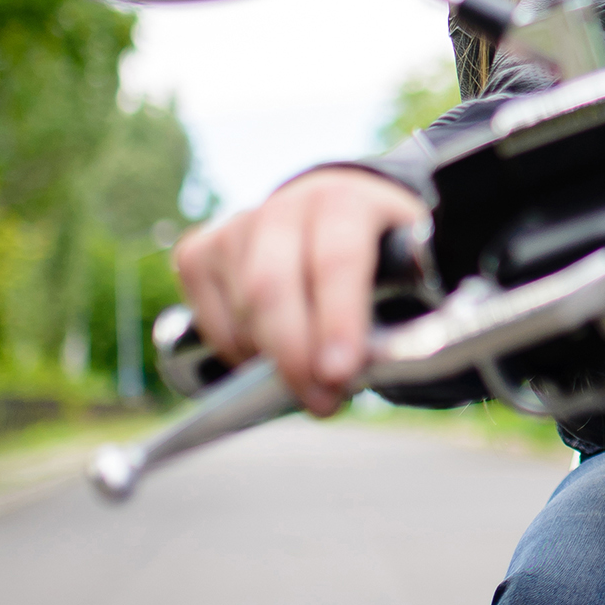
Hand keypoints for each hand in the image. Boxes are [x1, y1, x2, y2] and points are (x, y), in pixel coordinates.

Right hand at [171, 167, 430, 415]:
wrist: (330, 212)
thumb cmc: (374, 253)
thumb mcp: (407, 268)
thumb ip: (400, 308)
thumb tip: (377, 366)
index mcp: (345, 202)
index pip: (337, 260)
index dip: (337, 319)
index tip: (340, 373)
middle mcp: (284, 207)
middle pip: (271, 287)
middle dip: (293, 356)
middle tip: (323, 402)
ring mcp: (235, 227)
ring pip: (242, 312)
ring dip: (272, 361)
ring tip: (309, 379)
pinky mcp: (198, 252)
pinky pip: (211, 324)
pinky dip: (238, 354)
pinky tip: (270, 355)